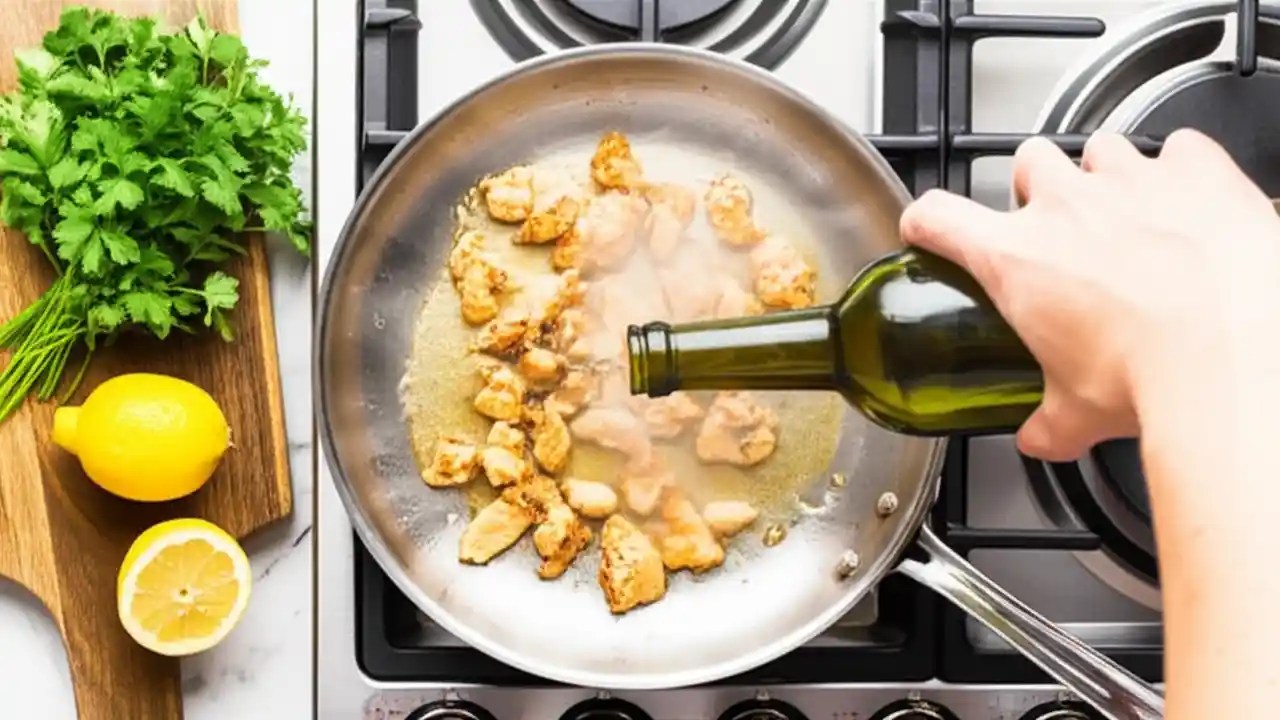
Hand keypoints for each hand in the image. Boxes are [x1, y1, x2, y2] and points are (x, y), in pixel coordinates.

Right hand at [900, 129, 1279, 460]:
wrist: (1233, 357)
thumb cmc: (1151, 374)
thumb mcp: (1079, 414)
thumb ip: (1049, 423)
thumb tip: (1042, 436)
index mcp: (1019, 259)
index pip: (939, 217)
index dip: (926, 221)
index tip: (932, 228)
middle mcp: (1068, 206)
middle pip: (1027, 162)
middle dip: (1038, 189)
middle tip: (1059, 231)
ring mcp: (1132, 180)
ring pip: (1100, 148)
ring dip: (1107, 177)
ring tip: (1131, 218)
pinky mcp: (1197, 171)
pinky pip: (1181, 149)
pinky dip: (1184, 172)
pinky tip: (1191, 207)